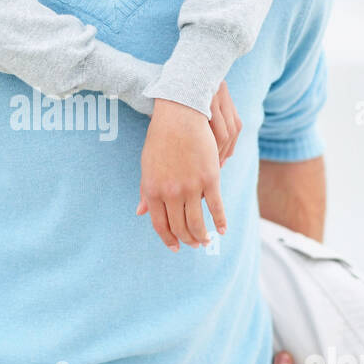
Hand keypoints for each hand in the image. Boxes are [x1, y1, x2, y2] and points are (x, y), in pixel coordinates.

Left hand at [136, 85, 240, 249]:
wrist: (179, 115)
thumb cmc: (160, 139)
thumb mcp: (147, 166)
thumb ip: (145, 191)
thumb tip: (140, 212)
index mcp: (152, 191)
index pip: (160, 225)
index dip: (168, 239)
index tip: (175, 247)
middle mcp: (170, 193)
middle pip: (179, 227)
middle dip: (187, 240)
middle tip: (193, 245)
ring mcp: (191, 187)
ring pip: (197, 223)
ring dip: (202, 236)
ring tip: (205, 241)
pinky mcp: (210, 179)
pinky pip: (216, 208)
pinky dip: (220, 223)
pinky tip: (222, 231)